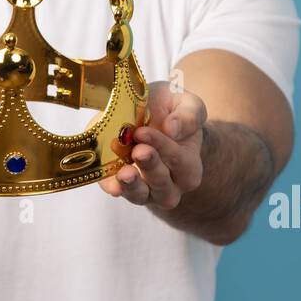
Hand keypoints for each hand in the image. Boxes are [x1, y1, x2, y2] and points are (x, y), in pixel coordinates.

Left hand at [99, 80, 205, 207]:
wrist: (147, 115)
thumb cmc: (170, 112)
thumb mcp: (186, 104)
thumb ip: (189, 115)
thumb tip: (173, 129)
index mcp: (189, 164)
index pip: (180, 161)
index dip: (163, 147)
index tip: (144, 131)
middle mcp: (169, 184)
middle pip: (163, 184)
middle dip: (150, 166)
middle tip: (138, 151)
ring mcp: (145, 189)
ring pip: (142, 196)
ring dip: (133, 185)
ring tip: (124, 173)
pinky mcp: (120, 185)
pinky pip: (118, 192)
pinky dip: (113, 188)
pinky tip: (111, 184)